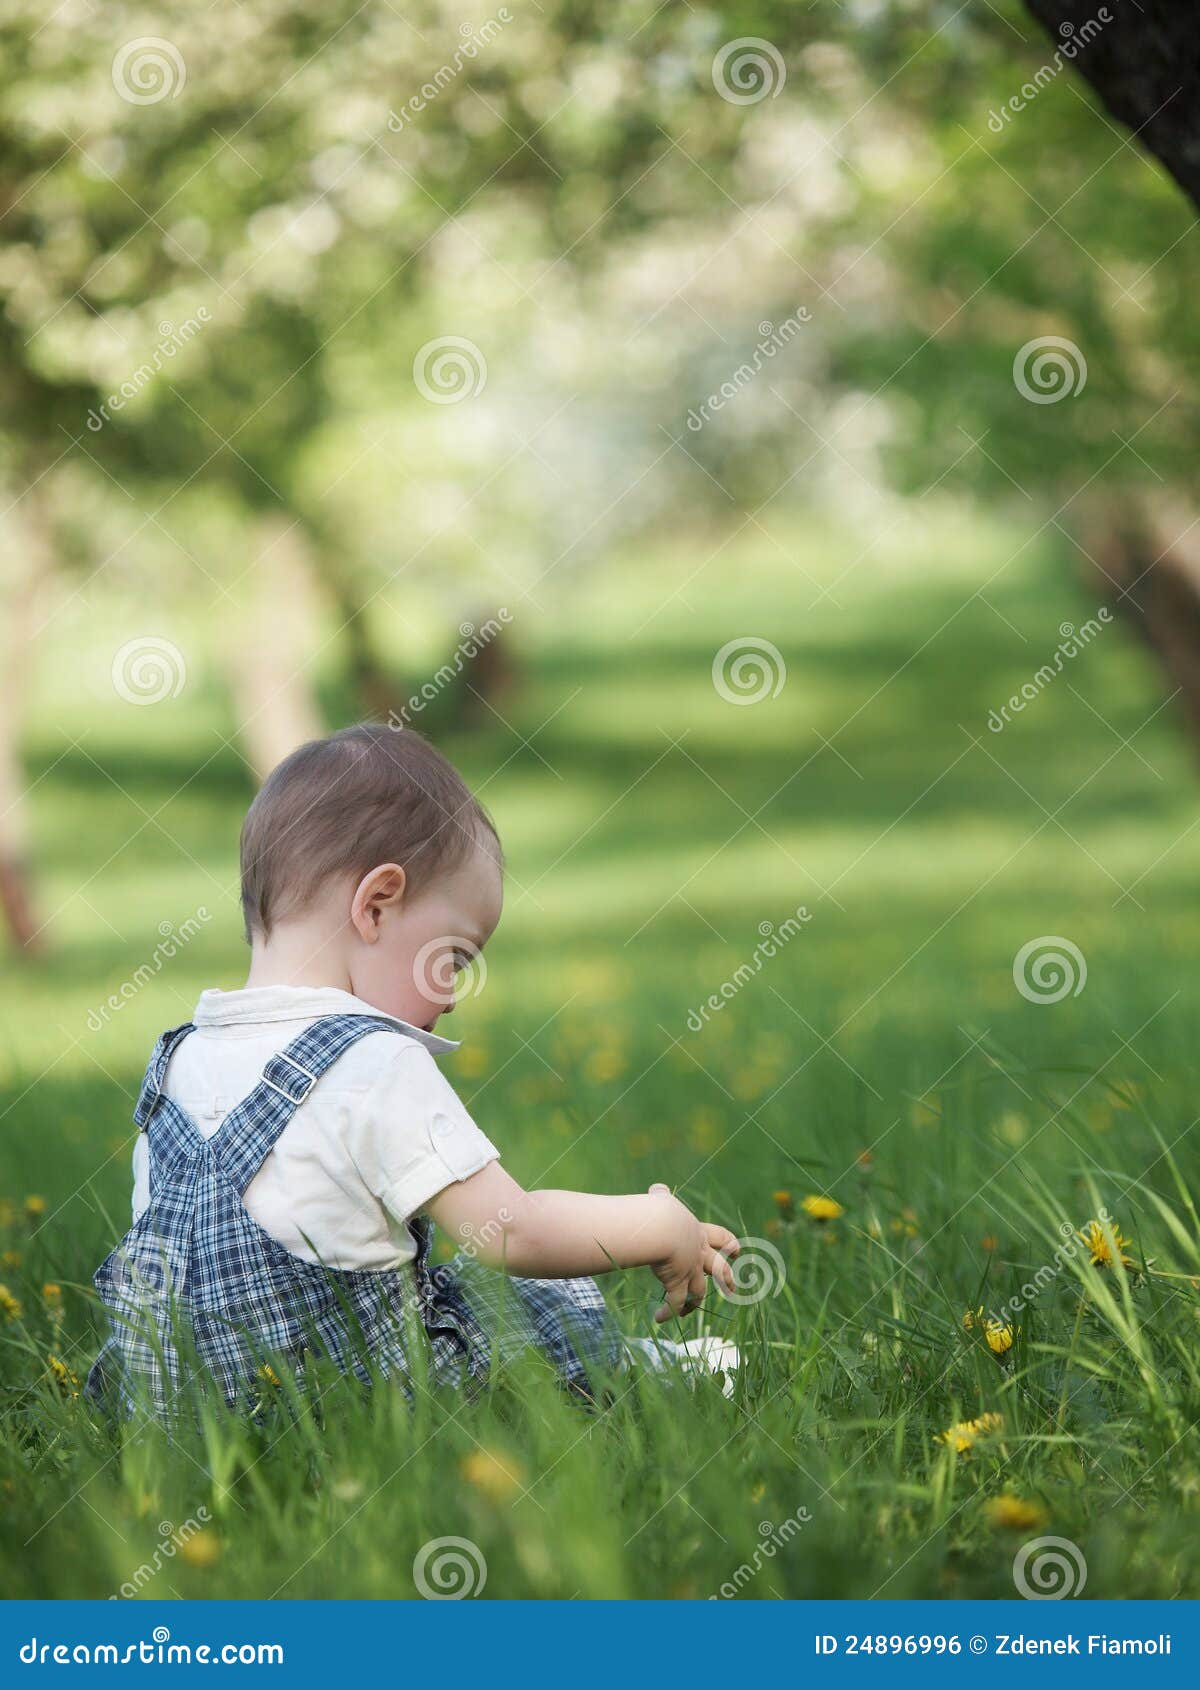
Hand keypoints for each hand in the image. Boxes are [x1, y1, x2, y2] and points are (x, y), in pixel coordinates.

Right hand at [646, 1182, 739, 1321]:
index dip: (730, 1244)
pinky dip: (668, 1312)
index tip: (737, 1250)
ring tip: (689, 1311)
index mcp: (698, 1233)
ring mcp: (689, 1271)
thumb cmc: (662, 1211)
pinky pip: (674, 1303)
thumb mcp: (663, 1201)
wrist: (661, 1228)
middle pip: (719, 1269)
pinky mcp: (677, 1283)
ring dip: (694, 1301)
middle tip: (734, 1287)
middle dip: (727, 1279)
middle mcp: (698, 1253)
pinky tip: (659, 1318)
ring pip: (699, 1290)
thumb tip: (657, 1189)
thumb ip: (661, 1196)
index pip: (721, 1237)